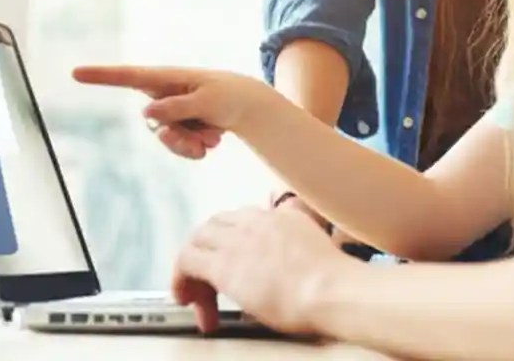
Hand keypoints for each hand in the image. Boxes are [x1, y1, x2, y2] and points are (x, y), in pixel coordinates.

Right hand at [71, 65, 300, 158]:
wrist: (248, 105)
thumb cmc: (229, 95)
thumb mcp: (208, 101)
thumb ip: (178, 107)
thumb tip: (146, 112)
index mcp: (167, 78)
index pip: (129, 76)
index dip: (102, 76)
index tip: (76, 73)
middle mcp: (163, 94)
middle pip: (154, 124)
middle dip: (178, 138)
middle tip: (206, 140)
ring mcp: (170, 112)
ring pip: (166, 139)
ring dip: (191, 144)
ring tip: (215, 137)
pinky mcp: (178, 126)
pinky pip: (177, 147)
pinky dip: (197, 147)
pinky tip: (213, 138)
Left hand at [171, 206, 355, 334]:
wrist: (331, 290)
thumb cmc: (333, 280)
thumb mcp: (318, 240)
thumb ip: (300, 228)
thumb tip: (290, 231)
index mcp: (280, 216)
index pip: (241, 218)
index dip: (230, 242)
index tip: (233, 265)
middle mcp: (254, 222)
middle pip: (214, 226)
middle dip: (208, 254)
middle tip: (209, 284)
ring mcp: (236, 241)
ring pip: (197, 241)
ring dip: (192, 269)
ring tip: (193, 296)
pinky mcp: (222, 266)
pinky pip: (186, 262)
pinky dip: (180, 278)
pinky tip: (186, 298)